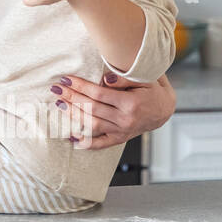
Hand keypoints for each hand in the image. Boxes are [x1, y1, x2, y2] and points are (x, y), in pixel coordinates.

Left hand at [51, 73, 176, 149]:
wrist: (165, 110)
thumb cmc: (152, 90)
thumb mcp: (144, 79)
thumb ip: (124, 78)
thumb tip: (105, 78)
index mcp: (130, 103)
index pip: (99, 94)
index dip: (80, 86)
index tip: (66, 79)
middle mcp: (125, 119)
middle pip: (92, 108)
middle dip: (72, 98)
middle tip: (56, 89)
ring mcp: (122, 131)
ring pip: (92, 125)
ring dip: (74, 115)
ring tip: (60, 105)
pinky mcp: (120, 138)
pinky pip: (101, 143)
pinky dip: (86, 143)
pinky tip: (71, 138)